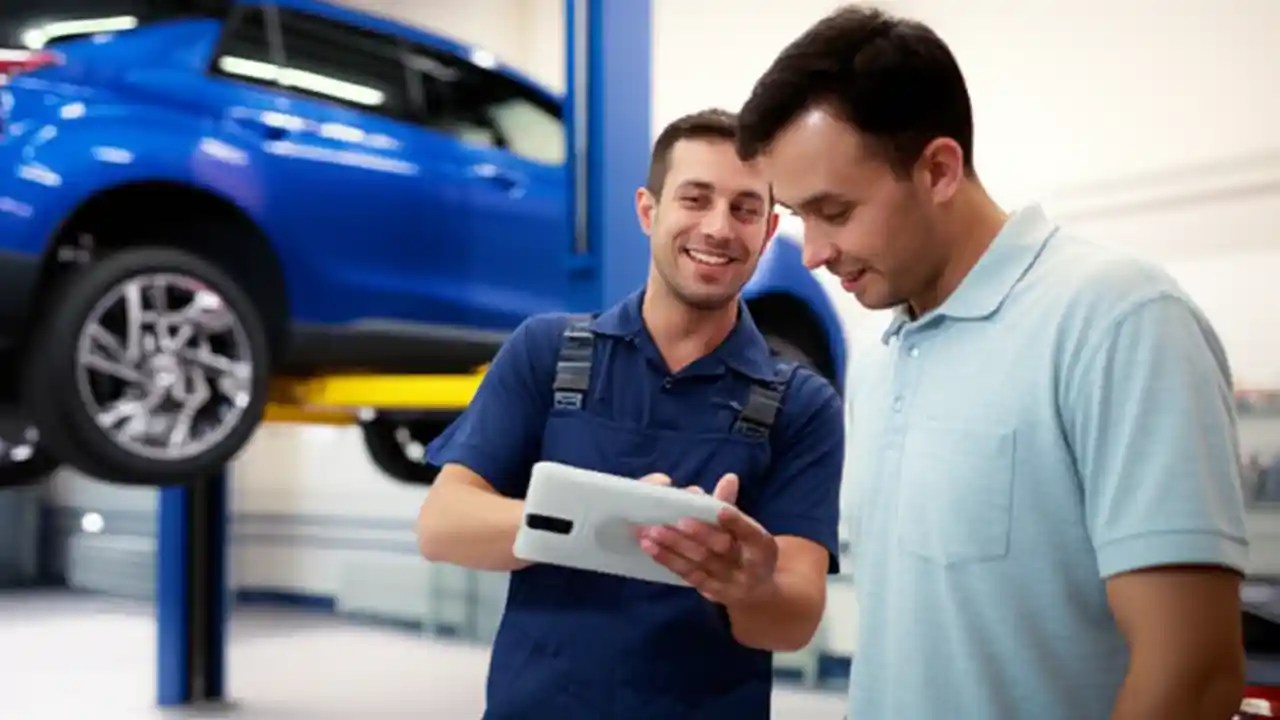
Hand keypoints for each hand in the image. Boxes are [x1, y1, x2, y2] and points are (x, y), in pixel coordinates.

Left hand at [635, 473, 779, 605]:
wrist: (757, 591)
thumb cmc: (746, 549)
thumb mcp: (746, 529)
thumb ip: (731, 504)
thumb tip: (729, 477)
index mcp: (761, 544)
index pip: (750, 532)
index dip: (736, 522)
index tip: (720, 510)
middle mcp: (749, 566)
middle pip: (722, 548)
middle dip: (699, 534)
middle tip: (677, 521)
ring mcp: (730, 583)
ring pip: (700, 563)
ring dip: (674, 548)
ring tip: (651, 533)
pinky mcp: (712, 592)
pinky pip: (689, 575)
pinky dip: (670, 561)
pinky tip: (653, 549)